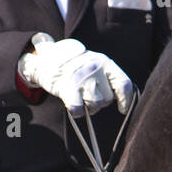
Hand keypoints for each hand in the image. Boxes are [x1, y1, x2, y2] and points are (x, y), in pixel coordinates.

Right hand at [17, 34, 133, 115]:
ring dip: (89, 107)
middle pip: (107, 98)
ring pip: (95, 104)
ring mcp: (82, 78)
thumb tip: (124, 99)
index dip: (126, 100)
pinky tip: (72, 104)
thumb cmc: (74, 65)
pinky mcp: (68, 87)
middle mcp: (95, 68)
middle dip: (100, 102)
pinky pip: (79, 109)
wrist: (46, 59)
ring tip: (80, 98)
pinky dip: (77, 111)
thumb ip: (108, 77)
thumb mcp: (94, 62)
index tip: (123, 109)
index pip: (123, 84)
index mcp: (105, 62)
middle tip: (88, 96)